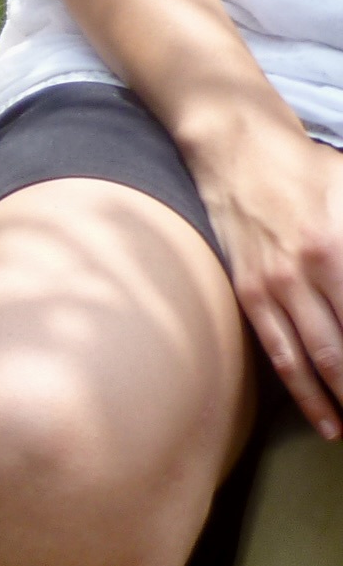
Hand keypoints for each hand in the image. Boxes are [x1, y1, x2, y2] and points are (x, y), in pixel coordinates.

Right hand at [193, 126, 342, 437]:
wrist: (233, 147)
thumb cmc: (305, 167)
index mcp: (335, 249)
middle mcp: (304, 275)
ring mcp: (271, 286)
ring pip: (316, 363)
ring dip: (341, 403)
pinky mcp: (248, 291)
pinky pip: (280, 354)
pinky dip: (305, 393)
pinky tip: (326, 418)